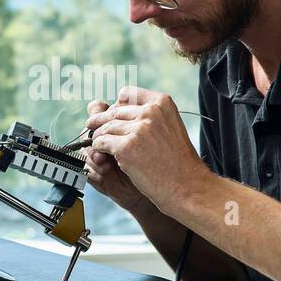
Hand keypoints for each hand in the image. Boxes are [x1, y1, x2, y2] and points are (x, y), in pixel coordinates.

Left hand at [85, 86, 206, 208]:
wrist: (187, 186)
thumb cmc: (178, 161)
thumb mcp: (171, 127)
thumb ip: (151, 115)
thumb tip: (119, 107)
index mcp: (162, 102)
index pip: (127, 94)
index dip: (116, 105)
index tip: (112, 114)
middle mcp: (150, 112)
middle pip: (114, 112)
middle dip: (102, 121)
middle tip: (92, 126)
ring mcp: (138, 130)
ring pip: (105, 127)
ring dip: (99, 136)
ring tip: (98, 143)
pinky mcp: (126, 148)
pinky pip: (101, 142)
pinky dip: (98, 148)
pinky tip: (101, 153)